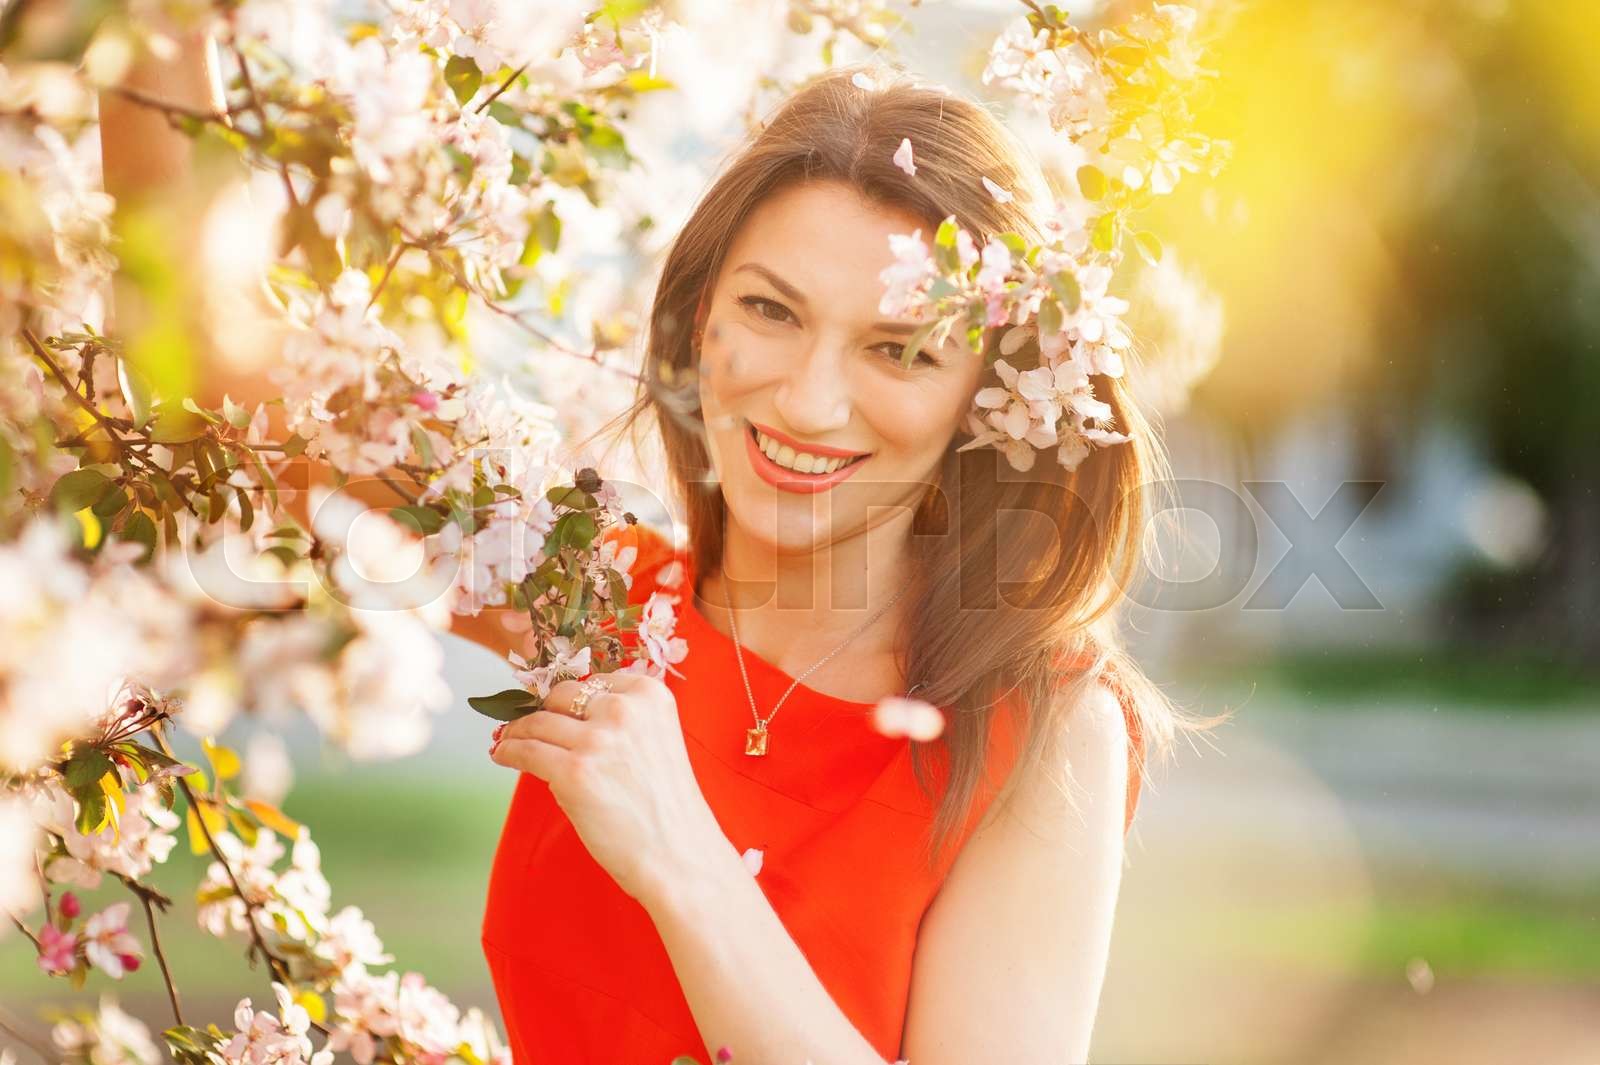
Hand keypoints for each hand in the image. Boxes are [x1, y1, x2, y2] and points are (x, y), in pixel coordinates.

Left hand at [488, 672, 727, 905]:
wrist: (679, 854)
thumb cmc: (668, 806)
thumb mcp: (656, 740)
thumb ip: (622, 719)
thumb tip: (564, 712)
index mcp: (650, 694)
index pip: (594, 681)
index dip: (572, 699)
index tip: (557, 710)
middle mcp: (624, 709)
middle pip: (561, 695)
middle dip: (544, 711)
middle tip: (530, 727)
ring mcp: (597, 739)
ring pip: (537, 722)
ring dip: (516, 731)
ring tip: (507, 740)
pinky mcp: (573, 772)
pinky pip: (524, 750)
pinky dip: (507, 751)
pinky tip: (502, 755)